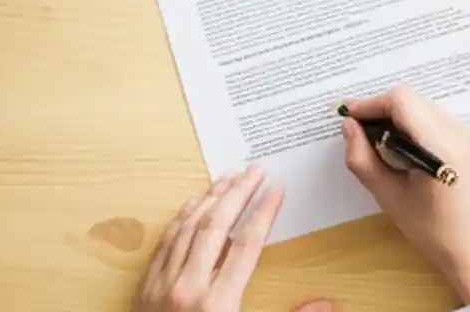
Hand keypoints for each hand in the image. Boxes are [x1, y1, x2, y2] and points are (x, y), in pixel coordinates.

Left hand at [134, 165, 284, 311]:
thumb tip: (323, 303)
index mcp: (218, 304)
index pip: (247, 244)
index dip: (264, 212)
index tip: (277, 188)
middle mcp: (188, 287)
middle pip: (216, 226)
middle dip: (239, 193)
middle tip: (255, 170)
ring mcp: (162, 284)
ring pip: (187, 228)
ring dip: (210, 198)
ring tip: (229, 177)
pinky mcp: (145, 286)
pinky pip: (165, 243)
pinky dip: (181, 218)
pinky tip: (193, 202)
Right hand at [341, 86, 469, 304]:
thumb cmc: (436, 232)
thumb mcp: (390, 197)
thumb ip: (364, 159)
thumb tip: (349, 127)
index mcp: (443, 144)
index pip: (402, 100)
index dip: (370, 103)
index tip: (350, 117)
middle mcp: (462, 131)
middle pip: (414, 101)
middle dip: (383, 111)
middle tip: (361, 134)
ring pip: (426, 108)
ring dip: (400, 118)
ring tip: (382, 147)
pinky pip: (440, 120)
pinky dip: (418, 126)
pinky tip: (406, 152)